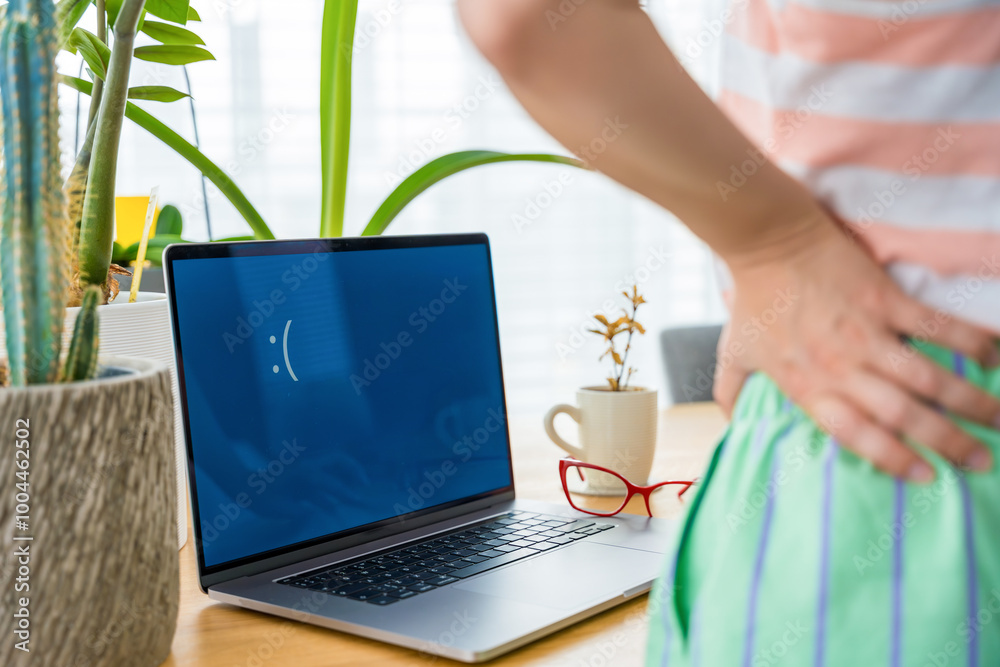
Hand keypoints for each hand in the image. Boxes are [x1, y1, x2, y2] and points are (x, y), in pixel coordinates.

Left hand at [714, 214, 999, 480]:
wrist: (767, 243)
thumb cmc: (750, 300)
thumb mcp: (733, 353)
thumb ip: (731, 392)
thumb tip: (731, 422)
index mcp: (807, 386)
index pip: (858, 436)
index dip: (895, 460)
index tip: (928, 479)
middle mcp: (841, 367)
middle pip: (904, 416)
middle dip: (948, 444)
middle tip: (982, 462)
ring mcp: (866, 333)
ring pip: (929, 378)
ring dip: (970, 402)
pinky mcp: (884, 299)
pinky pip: (936, 327)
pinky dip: (970, 343)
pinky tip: (997, 359)